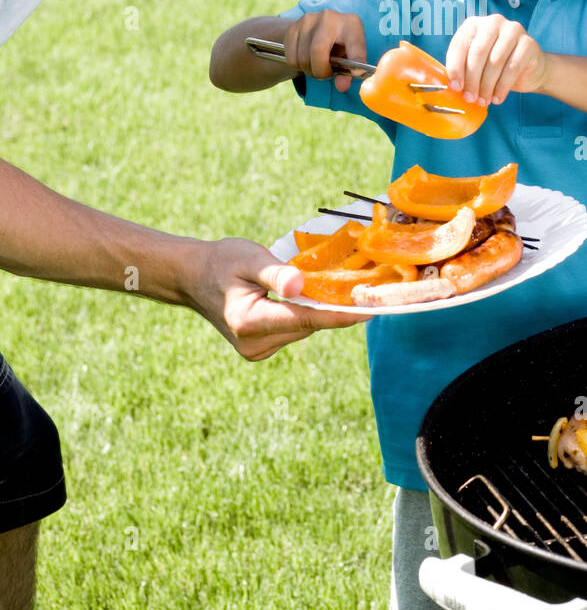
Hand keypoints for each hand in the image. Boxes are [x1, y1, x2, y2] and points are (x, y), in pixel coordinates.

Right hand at [185, 237, 368, 359]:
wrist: (193, 278)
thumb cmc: (221, 261)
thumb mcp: (248, 258)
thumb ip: (276, 274)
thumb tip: (300, 285)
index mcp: (249, 321)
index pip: (305, 320)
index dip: (340, 315)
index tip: (370, 310)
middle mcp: (254, 343)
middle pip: (308, 325)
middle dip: (334, 307)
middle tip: (364, 287)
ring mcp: (257, 350)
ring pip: (304, 328)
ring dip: (319, 309)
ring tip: (338, 286)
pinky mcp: (262, 349)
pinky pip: (296, 330)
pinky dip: (306, 314)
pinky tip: (310, 295)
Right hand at [281, 10, 366, 92]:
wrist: (319, 29)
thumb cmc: (340, 45)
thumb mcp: (349, 57)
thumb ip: (348, 72)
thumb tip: (341, 86)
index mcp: (351, 23)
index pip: (355, 44)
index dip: (356, 60)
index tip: (356, 73)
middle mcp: (329, 17)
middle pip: (317, 51)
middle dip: (321, 71)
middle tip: (326, 74)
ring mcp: (308, 20)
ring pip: (302, 58)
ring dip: (309, 70)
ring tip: (317, 65)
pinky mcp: (292, 27)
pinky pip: (291, 58)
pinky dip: (298, 66)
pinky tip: (307, 59)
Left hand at [445, 14, 548, 106]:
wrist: (529, 68)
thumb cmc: (496, 65)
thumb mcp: (476, 64)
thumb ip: (463, 69)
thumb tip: (452, 86)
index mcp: (474, 24)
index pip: (460, 45)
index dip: (455, 68)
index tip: (455, 87)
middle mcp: (493, 22)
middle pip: (478, 53)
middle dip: (472, 79)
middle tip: (470, 98)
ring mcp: (512, 30)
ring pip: (495, 61)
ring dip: (487, 85)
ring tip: (483, 100)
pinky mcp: (528, 43)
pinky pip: (512, 68)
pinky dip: (502, 87)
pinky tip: (497, 98)